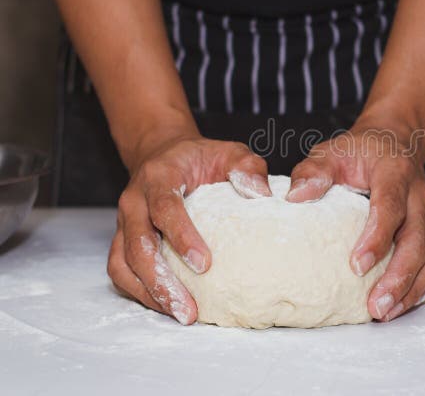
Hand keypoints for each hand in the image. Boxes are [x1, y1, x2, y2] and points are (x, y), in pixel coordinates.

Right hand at [107, 136, 270, 323]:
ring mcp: (123, 223)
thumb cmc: (201, 158)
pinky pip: (121, 271)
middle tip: (189, 309)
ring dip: (149, 293)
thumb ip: (248, 168)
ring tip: (180, 314)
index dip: (181, 237)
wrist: (163, 154)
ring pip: (123, 264)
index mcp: (158, 177)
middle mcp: (134, 201)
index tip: (204, 265)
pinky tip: (167, 306)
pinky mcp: (121, 239)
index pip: (164, 208)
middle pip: (138, 245)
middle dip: (161, 280)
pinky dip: (140, 292)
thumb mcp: (230, 152)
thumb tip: (262, 196)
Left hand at [286, 123, 424, 321]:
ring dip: (412, 287)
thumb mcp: (331, 151)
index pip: (390, 206)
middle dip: (400, 276)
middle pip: (418, 239)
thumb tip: (296, 197)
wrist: (393, 140)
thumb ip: (313, 171)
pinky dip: (420, 285)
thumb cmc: (359, 150)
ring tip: (386, 312)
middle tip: (376, 305)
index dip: (377, 236)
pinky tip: (401, 304)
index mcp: (395, 172)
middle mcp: (417, 194)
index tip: (357, 265)